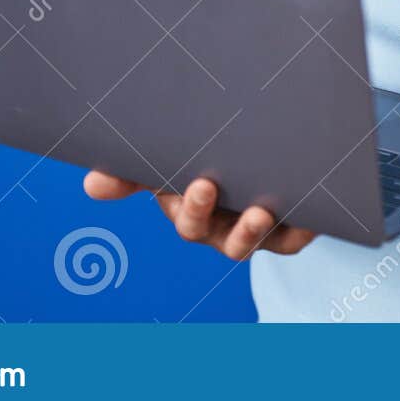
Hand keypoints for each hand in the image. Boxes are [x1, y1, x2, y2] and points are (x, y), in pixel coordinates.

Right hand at [83, 171, 316, 260]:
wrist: (257, 159)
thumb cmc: (207, 161)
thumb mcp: (171, 162)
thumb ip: (133, 172)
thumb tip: (90, 185)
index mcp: (193, 211)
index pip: (187, 218)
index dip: (190, 207)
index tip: (198, 185)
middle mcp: (223, 228)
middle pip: (215, 234)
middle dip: (209, 214)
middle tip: (208, 187)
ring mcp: (257, 231)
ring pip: (252, 242)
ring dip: (252, 230)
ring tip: (261, 212)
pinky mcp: (290, 230)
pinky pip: (296, 237)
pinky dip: (302, 229)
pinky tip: (309, 214)